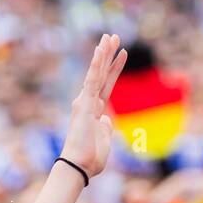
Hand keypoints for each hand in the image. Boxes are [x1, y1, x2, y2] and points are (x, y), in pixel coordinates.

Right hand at [59, 34, 126, 177]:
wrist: (79, 166)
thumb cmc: (90, 159)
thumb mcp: (104, 140)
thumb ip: (105, 128)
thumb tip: (107, 119)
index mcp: (94, 111)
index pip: (107, 85)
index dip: (115, 69)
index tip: (122, 54)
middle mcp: (88, 102)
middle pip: (101, 74)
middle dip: (108, 54)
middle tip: (113, 36)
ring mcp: (85, 101)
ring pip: (97, 73)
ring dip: (103, 53)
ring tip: (110, 36)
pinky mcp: (84, 103)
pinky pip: (92, 80)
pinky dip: (96, 64)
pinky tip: (100, 49)